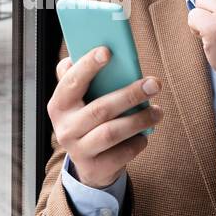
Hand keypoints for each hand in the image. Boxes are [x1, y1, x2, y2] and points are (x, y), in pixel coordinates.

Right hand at [47, 46, 162, 188]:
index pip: (71, 82)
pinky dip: (138, 141)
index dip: (88, 65)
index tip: (108, 51)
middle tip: (154, 83)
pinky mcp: (96, 168)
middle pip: (100, 109)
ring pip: (112, 132)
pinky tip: (145, 133)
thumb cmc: (89, 120)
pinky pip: (123, 152)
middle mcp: (64, 128)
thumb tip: (96, 48)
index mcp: (58, 105)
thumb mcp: (79, 101)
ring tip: (157, 111)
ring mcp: (79, 150)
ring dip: (140, 119)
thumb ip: (81, 77)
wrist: (90, 164)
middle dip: (130, 95)